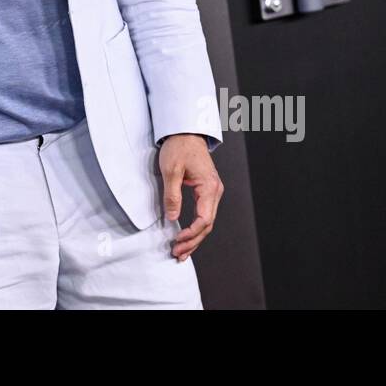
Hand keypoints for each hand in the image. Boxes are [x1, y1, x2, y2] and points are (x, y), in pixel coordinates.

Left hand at [158, 134, 223, 262]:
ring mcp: (212, 192)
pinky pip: (204, 213)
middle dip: (193, 241)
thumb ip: (172, 195)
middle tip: (178, 253)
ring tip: (182, 251)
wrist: (185, 132)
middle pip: (207, 224)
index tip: (177, 241)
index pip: (204, 219)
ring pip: (207, 221)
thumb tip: (173, 217)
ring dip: (195, 237)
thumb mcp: (171, 170)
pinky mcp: (206, 191)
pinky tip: (188, 236)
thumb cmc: (179, 147)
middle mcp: (215, 191)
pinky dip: (196, 227)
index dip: (191, 233)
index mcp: (209, 187)